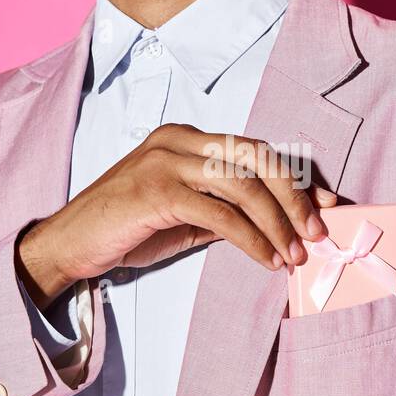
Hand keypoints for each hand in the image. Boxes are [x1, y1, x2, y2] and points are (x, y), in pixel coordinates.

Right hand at [16, 124, 337, 308]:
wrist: (69, 244)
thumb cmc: (127, 229)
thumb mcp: (185, 216)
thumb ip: (228, 210)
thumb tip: (283, 223)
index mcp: (187, 137)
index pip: (255, 150)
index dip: (295, 178)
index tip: (325, 206)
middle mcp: (178, 139)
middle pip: (256, 158)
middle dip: (294, 196)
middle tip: (316, 232)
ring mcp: (166, 161)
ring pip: (242, 184)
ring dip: (277, 223)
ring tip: (294, 254)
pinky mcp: (156, 191)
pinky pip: (219, 212)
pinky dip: (251, 239)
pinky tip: (266, 258)